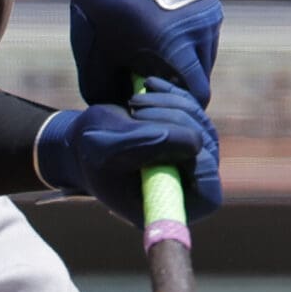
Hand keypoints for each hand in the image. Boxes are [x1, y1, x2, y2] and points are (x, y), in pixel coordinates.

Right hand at [34, 78, 222, 225]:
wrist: (82, 139)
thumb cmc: (90, 153)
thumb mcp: (109, 148)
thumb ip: (148, 146)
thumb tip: (195, 142)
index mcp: (166, 205)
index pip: (208, 195)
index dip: (200, 167)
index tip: (169, 141)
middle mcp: (183, 186)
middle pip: (208, 153)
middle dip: (175, 122)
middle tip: (136, 109)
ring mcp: (188, 160)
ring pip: (202, 126)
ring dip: (171, 106)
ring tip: (134, 102)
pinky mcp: (185, 136)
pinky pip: (196, 111)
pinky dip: (174, 95)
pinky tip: (149, 85)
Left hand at [68, 0, 221, 105]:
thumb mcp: (93, 45)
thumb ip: (101, 85)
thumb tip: (114, 108)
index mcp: (177, 47)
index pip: (195, 98)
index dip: (175, 107)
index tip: (149, 101)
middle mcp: (201, 31)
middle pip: (200, 79)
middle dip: (176, 86)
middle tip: (145, 80)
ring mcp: (209, 14)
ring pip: (203, 57)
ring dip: (182, 63)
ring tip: (148, 53)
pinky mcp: (209, 0)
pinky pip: (203, 36)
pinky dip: (186, 43)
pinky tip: (157, 32)